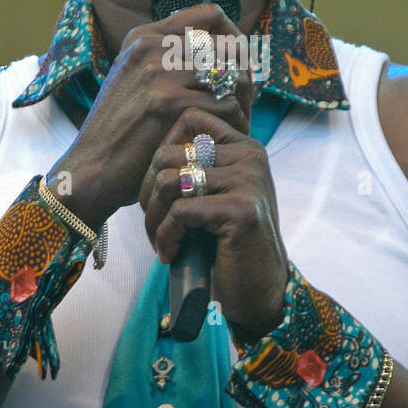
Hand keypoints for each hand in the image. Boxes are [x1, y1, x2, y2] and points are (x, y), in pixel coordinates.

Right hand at [47, 4, 257, 230]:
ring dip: (243, 103)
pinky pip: (226, 104)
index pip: (210, 15)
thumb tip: (221, 52)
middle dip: (244, 76)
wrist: (90, 169)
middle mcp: (151, 46)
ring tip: (237, 124)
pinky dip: (234, 124)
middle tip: (244, 104)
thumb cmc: (120, 133)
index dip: (235, 38)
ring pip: (232, 76)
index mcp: (144, 37)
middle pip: (228, 46)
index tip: (238, 67)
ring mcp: (158, 72)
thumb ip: (168, 61)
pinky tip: (225, 139)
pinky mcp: (167, 103)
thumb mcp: (135, 82)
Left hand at [138, 107, 288, 343]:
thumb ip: (197, 164)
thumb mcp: (215, 194)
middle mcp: (251, 156)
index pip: (190, 118)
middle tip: (152, 223)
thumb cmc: (229, 243)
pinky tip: (171, 253)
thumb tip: (152, 142)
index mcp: (244, 145)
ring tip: (159, 240)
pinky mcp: (241, 209)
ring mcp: (249, 180)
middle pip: (170, 153)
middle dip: (148, 192)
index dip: (161, 151)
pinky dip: (166, 235)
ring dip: (153, 217)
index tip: (158, 191)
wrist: (259, 289)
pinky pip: (180, 211)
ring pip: (170, 181)